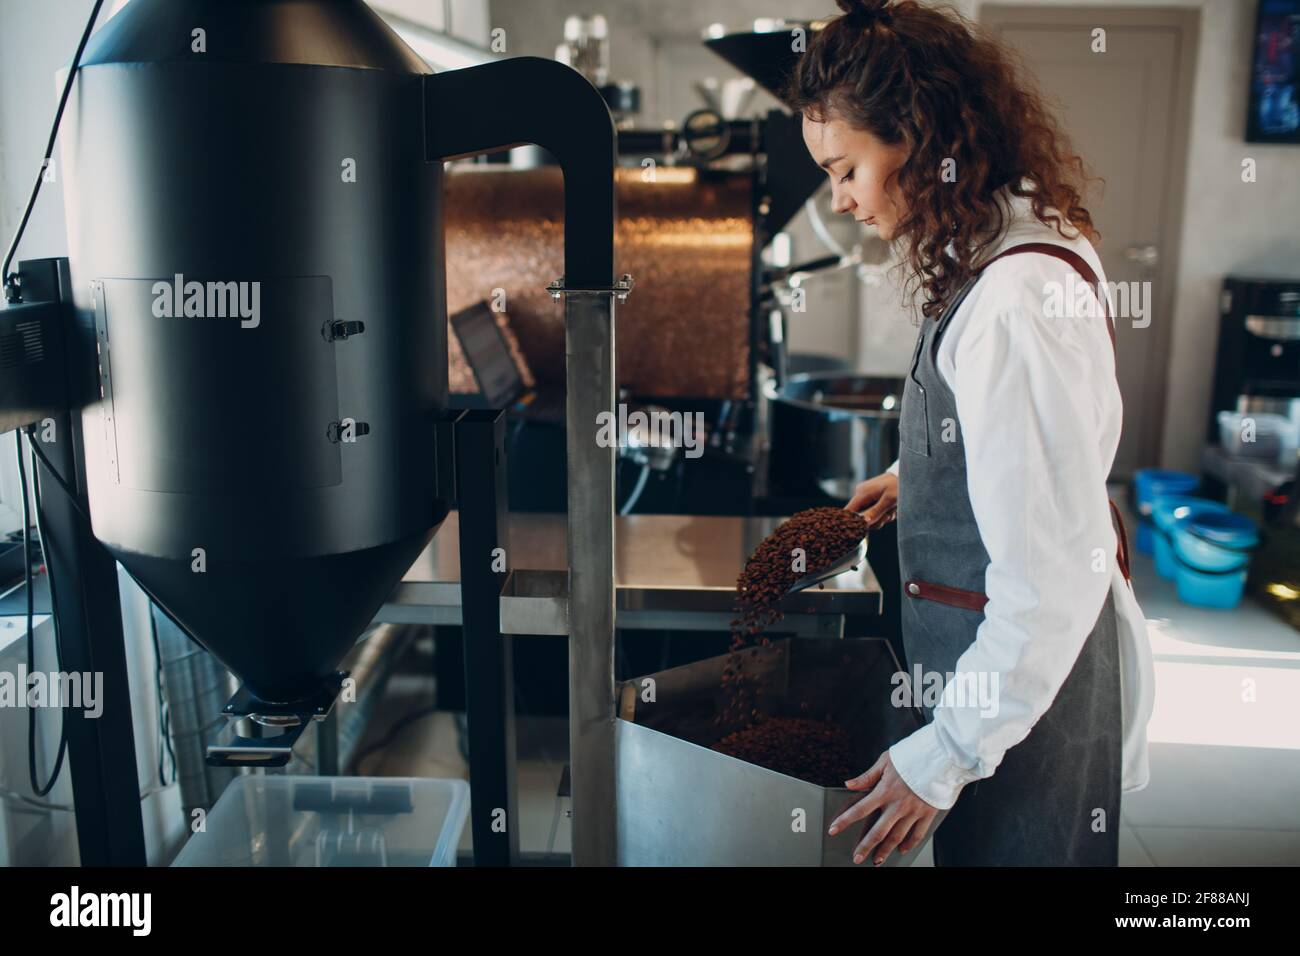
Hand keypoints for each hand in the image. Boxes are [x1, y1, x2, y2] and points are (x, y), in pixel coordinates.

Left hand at [828, 750, 939, 865]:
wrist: (941, 757)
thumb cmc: (912, 756)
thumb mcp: (885, 761)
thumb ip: (867, 777)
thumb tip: (849, 784)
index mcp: (885, 791)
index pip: (860, 809)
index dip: (844, 821)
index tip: (833, 830)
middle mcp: (898, 805)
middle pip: (878, 831)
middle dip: (865, 847)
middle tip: (857, 858)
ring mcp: (913, 811)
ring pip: (896, 837)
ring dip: (885, 850)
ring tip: (877, 860)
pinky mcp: (928, 814)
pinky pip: (917, 834)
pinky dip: (909, 844)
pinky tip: (902, 849)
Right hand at [845, 472, 897, 528]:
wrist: (908, 476)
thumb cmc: (899, 485)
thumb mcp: (889, 500)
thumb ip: (875, 512)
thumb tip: (863, 523)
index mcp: (862, 493)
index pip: (848, 512)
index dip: (853, 522)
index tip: (864, 528)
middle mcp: (861, 494)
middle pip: (859, 517)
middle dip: (874, 520)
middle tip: (887, 516)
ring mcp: (867, 497)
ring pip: (868, 516)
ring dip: (881, 518)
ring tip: (891, 511)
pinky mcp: (873, 499)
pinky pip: (874, 512)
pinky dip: (883, 514)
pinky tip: (891, 509)